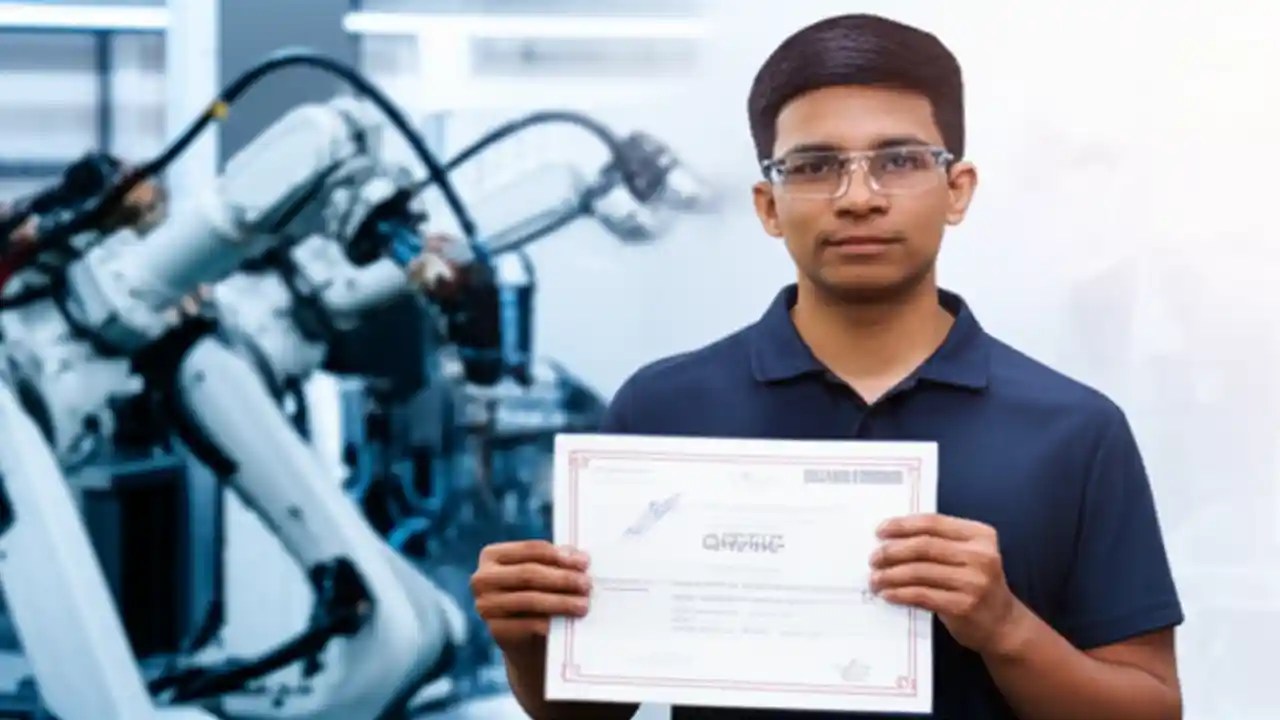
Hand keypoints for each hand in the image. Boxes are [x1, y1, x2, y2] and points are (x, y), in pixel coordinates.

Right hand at [471, 540, 591, 657]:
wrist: (525, 640)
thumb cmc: (536, 597)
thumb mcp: (543, 575)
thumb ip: (556, 562)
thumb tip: (579, 557)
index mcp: (492, 555)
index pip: (530, 550)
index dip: (559, 555)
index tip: (584, 562)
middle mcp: (482, 578)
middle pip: (529, 574)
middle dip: (562, 578)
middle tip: (587, 584)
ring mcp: (485, 605)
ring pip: (530, 599)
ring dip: (561, 602)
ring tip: (583, 605)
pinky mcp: (495, 629)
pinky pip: (527, 624)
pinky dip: (551, 623)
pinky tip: (568, 622)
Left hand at [869, 513, 1021, 654]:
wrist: (1004, 625)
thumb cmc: (977, 586)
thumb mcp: (969, 557)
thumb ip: (941, 543)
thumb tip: (893, 538)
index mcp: (980, 536)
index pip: (933, 523)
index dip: (903, 525)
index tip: (881, 531)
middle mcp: (980, 556)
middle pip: (924, 546)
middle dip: (892, 551)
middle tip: (874, 558)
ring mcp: (974, 582)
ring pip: (919, 571)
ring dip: (890, 575)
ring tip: (876, 579)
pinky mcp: (964, 606)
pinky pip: (922, 595)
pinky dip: (900, 593)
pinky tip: (888, 593)